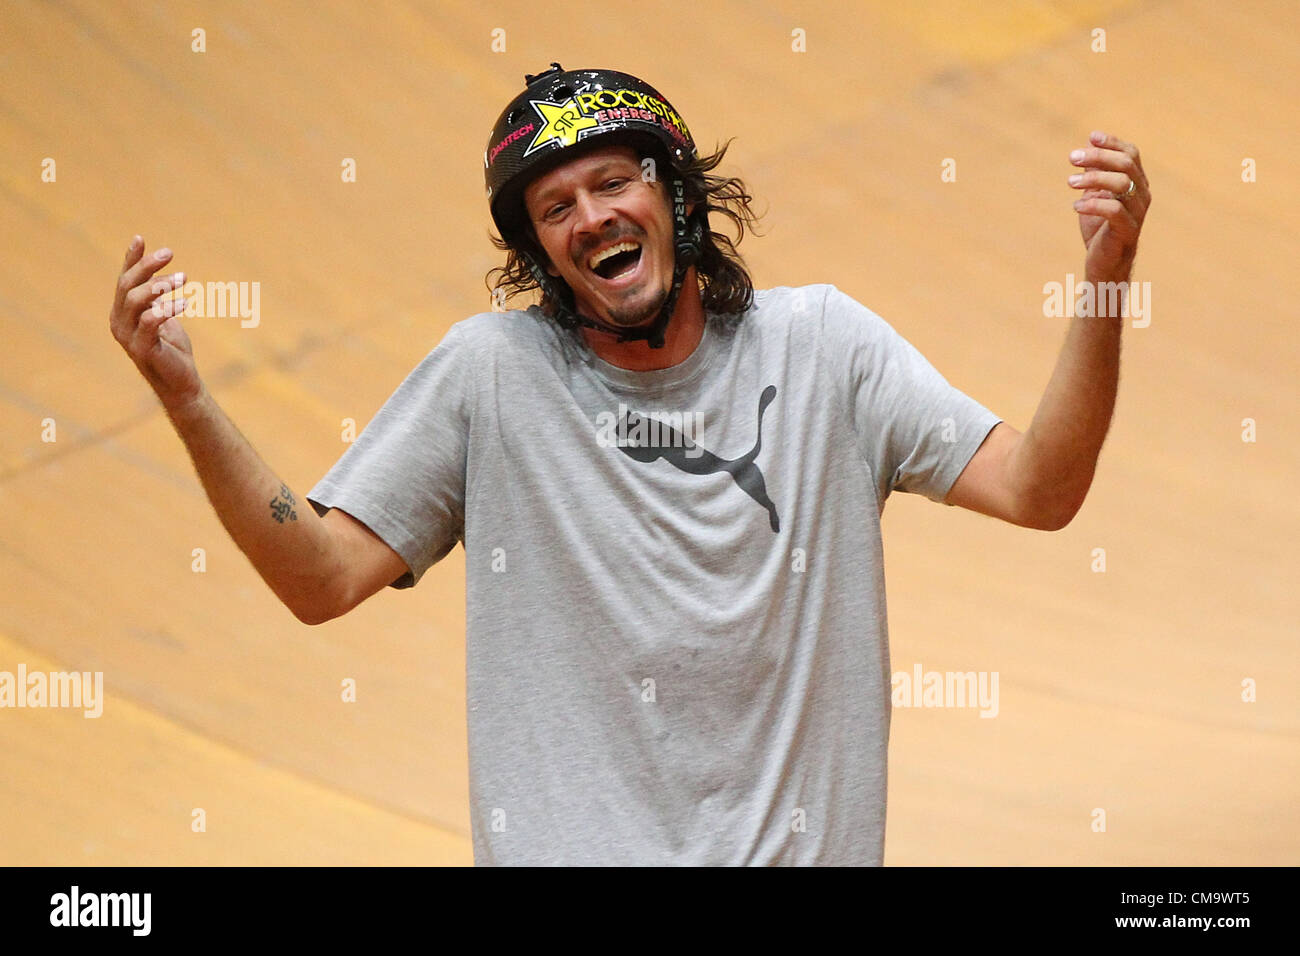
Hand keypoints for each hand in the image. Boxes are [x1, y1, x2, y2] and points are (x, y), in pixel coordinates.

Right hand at [108, 237, 203, 414]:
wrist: (180, 383)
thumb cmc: (172, 349)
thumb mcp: (163, 316)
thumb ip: (156, 298)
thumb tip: (156, 275)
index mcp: (122, 312)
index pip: (124, 279)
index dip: (131, 259)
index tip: (140, 238)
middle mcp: (118, 321)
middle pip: (128, 285)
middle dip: (147, 266)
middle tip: (170, 253)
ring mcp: (127, 336)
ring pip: (135, 301)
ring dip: (159, 285)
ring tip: (183, 278)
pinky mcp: (142, 349)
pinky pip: (150, 322)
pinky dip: (166, 309)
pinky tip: (184, 303)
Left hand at [1068, 131, 1149, 282]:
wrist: (1104, 263)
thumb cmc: (1099, 228)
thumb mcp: (1094, 195)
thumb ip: (1094, 172)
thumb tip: (1089, 142)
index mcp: (1137, 183)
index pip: (1131, 154)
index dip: (1112, 143)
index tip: (1090, 137)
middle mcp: (1142, 194)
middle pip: (1126, 164)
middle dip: (1098, 157)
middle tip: (1071, 158)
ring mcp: (1137, 212)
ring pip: (1123, 183)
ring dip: (1094, 179)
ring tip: (1069, 183)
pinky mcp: (1128, 230)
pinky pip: (1114, 210)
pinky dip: (1093, 205)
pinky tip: (1076, 207)